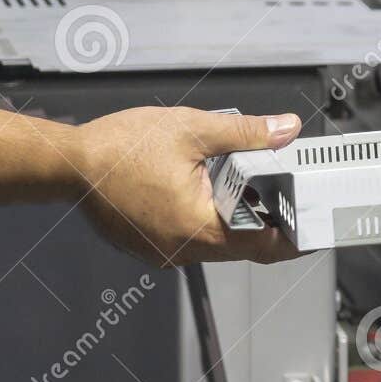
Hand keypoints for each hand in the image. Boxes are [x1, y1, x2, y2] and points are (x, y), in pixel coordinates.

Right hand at [72, 107, 301, 266]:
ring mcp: (164, 253)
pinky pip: (191, 238)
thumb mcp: (193, 130)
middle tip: (286, 195)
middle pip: (244, 245)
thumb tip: (286, 128)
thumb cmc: (119, 149)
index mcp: (199, 229)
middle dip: (266, 220)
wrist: (66, 164)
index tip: (315, 229)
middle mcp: (183, 251)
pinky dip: (206, 219)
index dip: (295, 238)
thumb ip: (246, 133)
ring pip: (217, 242)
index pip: (264, 246)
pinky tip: (207, 191)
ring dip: (234, 218)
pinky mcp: (150, 247)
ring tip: (245, 186)